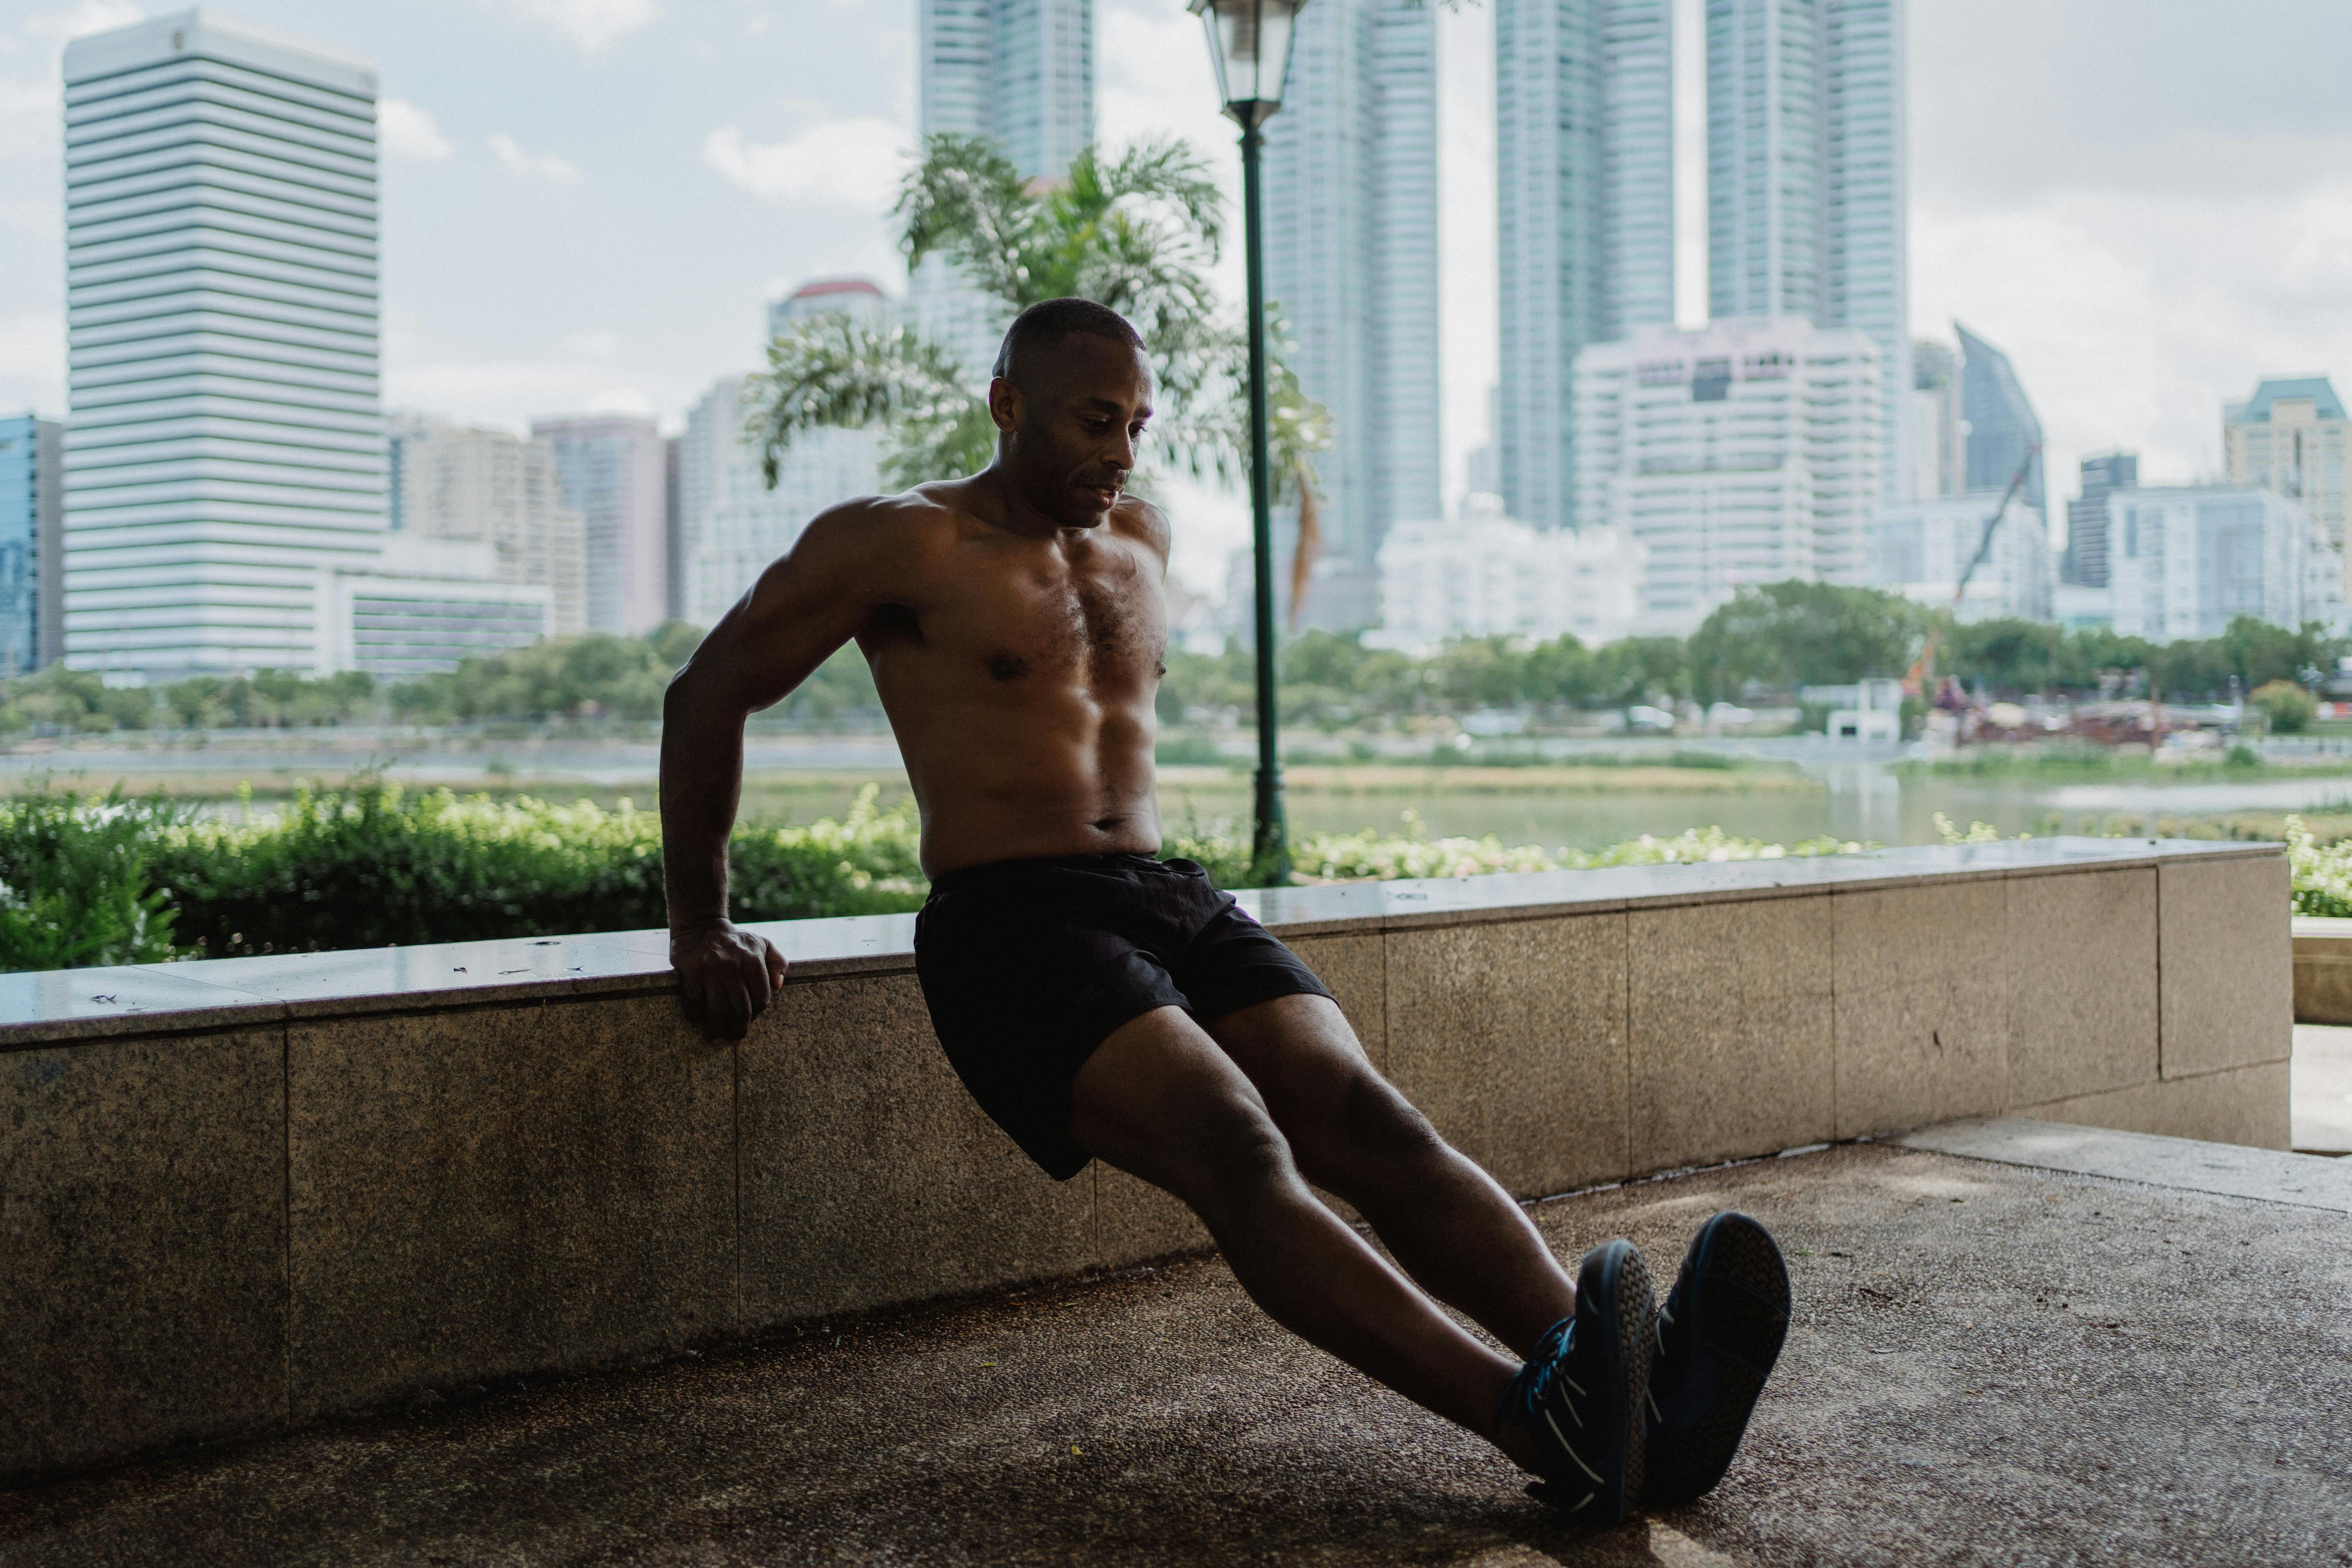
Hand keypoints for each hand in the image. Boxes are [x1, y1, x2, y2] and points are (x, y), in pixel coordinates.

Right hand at [670, 920, 787, 1040]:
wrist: (700, 924)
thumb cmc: (735, 940)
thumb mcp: (762, 944)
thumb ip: (777, 963)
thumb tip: (779, 985)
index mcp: (753, 962)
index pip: (761, 999)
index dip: (756, 1015)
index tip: (749, 1022)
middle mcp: (734, 967)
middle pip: (740, 1010)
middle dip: (739, 1029)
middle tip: (735, 1039)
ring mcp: (711, 970)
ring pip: (717, 1010)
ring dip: (717, 1030)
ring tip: (717, 1038)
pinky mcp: (690, 972)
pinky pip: (694, 1002)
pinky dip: (696, 1016)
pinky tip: (698, 1020)